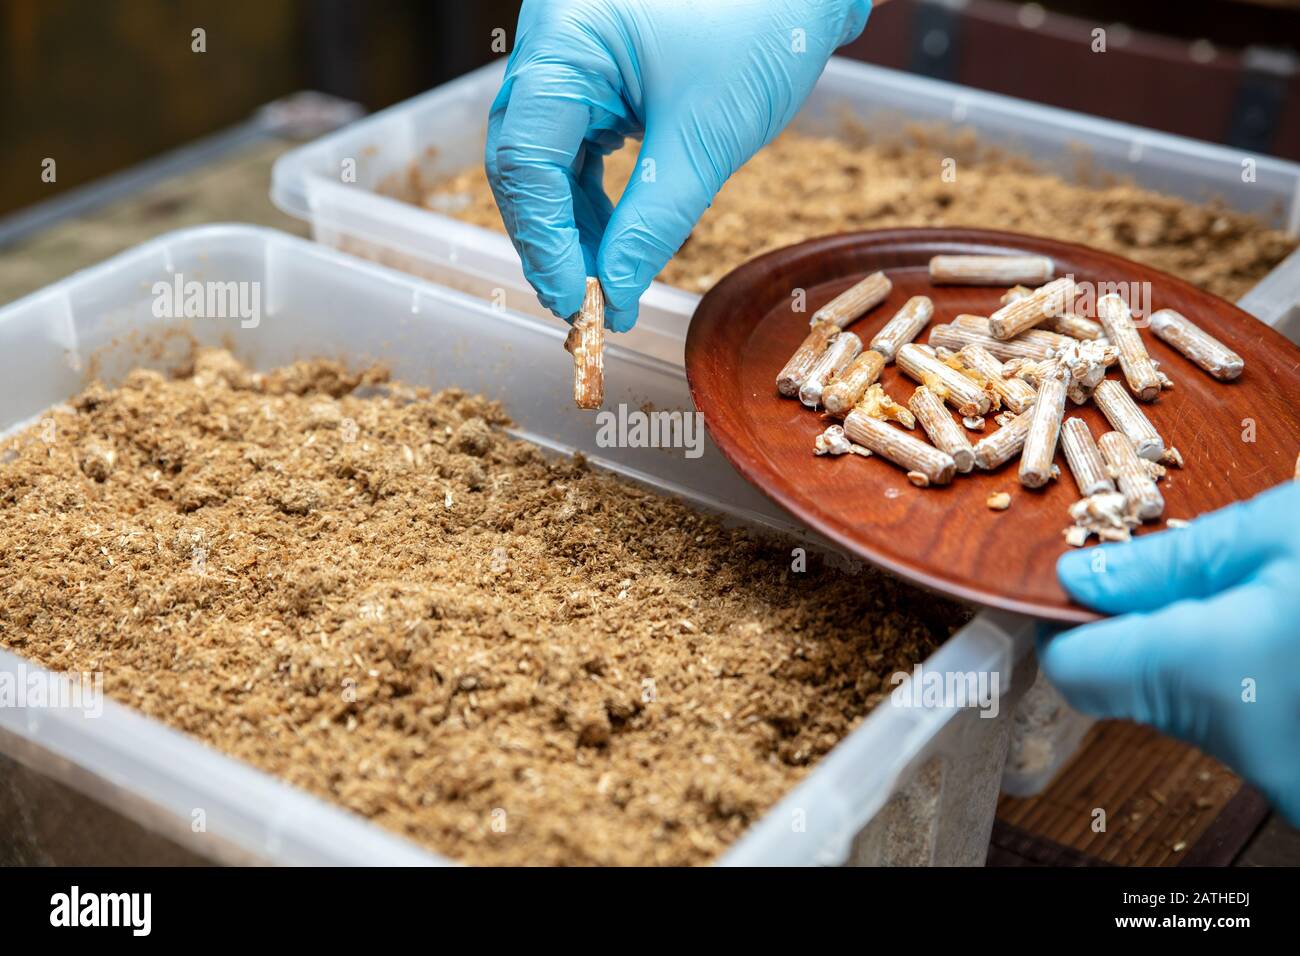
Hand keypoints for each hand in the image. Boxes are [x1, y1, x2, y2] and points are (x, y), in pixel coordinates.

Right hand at [486, 0, 872, 330]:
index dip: (544, 242)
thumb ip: (653, 220)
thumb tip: (615, 292)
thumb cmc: (766, 25)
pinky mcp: (593, 67)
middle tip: (584, 306)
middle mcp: (551, 38)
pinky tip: (609, 240)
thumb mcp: (707, 136)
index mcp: (565, 39)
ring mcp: (569, 50)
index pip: (524, 158)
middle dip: (552, 239)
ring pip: (543, 157)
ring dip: (569, 225)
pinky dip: (588, 195)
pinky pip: (572, 141)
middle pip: (522, 159)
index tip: (576, 303)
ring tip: (602, 284)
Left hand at [1040, 480, 1299, 823]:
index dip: (1065, 621)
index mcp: (1216, 675)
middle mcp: (1248, 750)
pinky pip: (1259, 731)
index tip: (1081, 583)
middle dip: (1145, 629)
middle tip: (1197, 571)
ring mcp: (1295, 782)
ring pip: (1198, 709)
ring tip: (1272, 598)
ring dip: (1209, 654)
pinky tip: (1296, 638)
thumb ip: (1170, 565)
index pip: (1075, 669)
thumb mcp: (1285, 534)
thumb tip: (1078, 577)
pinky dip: (1262, 684)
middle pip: (1137, 690)